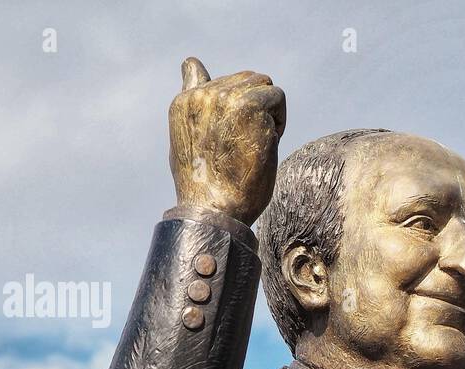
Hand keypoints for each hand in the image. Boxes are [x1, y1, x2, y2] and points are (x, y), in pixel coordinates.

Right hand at [168, 57, 285, 226]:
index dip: (234, 106)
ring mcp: (226, 98)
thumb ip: (194, 103)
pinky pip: (277, 97)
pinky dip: (279, 120)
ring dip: (269, 111)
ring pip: (264, 85)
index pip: (217, 79)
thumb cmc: (205, 185)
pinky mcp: (250, 106)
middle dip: (255, 106)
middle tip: (247, 142)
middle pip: (246, 79)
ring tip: (257, 141)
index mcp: (185, 102)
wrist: (214, 210)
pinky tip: (267, 144)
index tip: (231, 135)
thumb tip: (191, 62)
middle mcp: (203, 94)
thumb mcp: (188, 137)